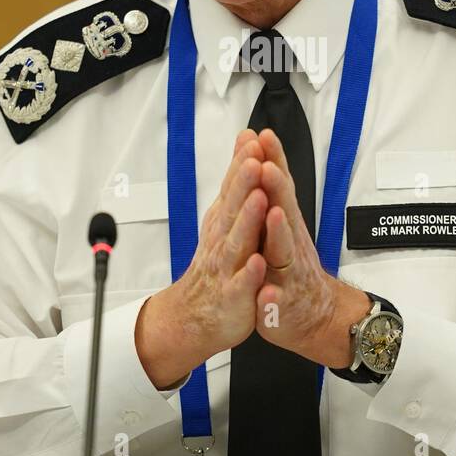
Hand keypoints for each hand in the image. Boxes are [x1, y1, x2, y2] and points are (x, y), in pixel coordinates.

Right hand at [135, 130, 268, 386]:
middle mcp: (222, 240)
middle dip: (243, 183)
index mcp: (224, 221)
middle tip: (253, 159)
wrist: (196, 316)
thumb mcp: (225, 219)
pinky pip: (243, 285)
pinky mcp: (235, 297)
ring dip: (248, 220)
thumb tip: (245, 142)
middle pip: (234, 207)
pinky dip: (250, 275)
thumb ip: (237, 183)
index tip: (252, 138)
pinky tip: (258, 263)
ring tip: (259, 199)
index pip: (233, 187)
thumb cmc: (217, 265)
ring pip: (238, 241)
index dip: (242, 163)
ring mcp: (227, 268)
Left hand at [251, 128, 372, 367]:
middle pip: (285, 211)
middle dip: (277, 189)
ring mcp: (290, 274)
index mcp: (284, 223)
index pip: (278, 187)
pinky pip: (278, 301)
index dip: (272, 161)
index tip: (262, 135)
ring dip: (279, 233)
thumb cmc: (291, 264)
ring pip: (285, 252)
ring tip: (274, 215)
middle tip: (267, 167)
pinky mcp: (284, 305)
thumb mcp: (281, 223)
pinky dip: (273, 297)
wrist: (314, 315)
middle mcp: (291, 243)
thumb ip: (274, 190)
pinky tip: (268, 292)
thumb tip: (264, 149)